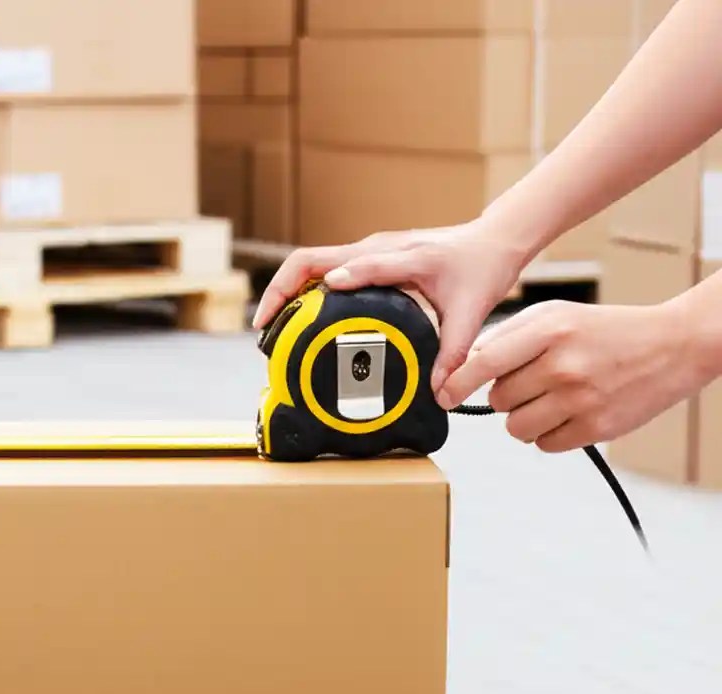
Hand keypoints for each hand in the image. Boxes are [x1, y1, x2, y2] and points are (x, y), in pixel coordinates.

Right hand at [252, 219, 527, 391]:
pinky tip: (296, 315)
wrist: (492, 239)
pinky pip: (322, 267)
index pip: (360, 264)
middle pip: (310, 258)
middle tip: (263, 325)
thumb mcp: (473, 314)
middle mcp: (377, 247)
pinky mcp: (364, 254)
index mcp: (405, 257)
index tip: (308, 306)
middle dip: (280, 288)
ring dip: (285, 288)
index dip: (334, 282)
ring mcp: (366, 248)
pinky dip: (300, 288)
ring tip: (271, 325)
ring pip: (310, 261)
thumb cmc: (482, 269)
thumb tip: (440, 392)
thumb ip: (454, 354)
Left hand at [440, 300, 702, 452]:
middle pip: (498, 400)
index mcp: (548, 330)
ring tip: (550, 398)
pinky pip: (545, 444)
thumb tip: (467, 364)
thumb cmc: (605, 329)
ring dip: (524, 418)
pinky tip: (567, 412)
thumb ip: (508, 336)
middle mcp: (563, 365)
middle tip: (533, 382)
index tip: (443, 397)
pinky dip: (548, 434)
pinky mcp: (596, 427)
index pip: (484, 363)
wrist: (670, 346)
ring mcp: (580, 399)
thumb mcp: (554, 315)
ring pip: (516, 428)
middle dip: (506, 395)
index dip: (456, 384)